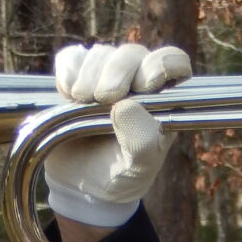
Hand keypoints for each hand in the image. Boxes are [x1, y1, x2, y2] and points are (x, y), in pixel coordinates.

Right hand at [43, 42, 191, 229]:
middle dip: (117, 71)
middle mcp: (137, 81)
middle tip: (104, 98)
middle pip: (132, 52)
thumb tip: (125, 105)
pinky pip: (72, 58)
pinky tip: (68, 95)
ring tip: (83, 102)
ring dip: (90, 75)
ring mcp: (105, 76)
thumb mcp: (139, 167)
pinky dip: (68, 72)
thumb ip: (143, 141)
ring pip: (101, 53)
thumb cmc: (121, 176)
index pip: (173, 60)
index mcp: (162, 98)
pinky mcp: (75, 77)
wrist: (82, 189)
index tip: (144, 86)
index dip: (160, 65)